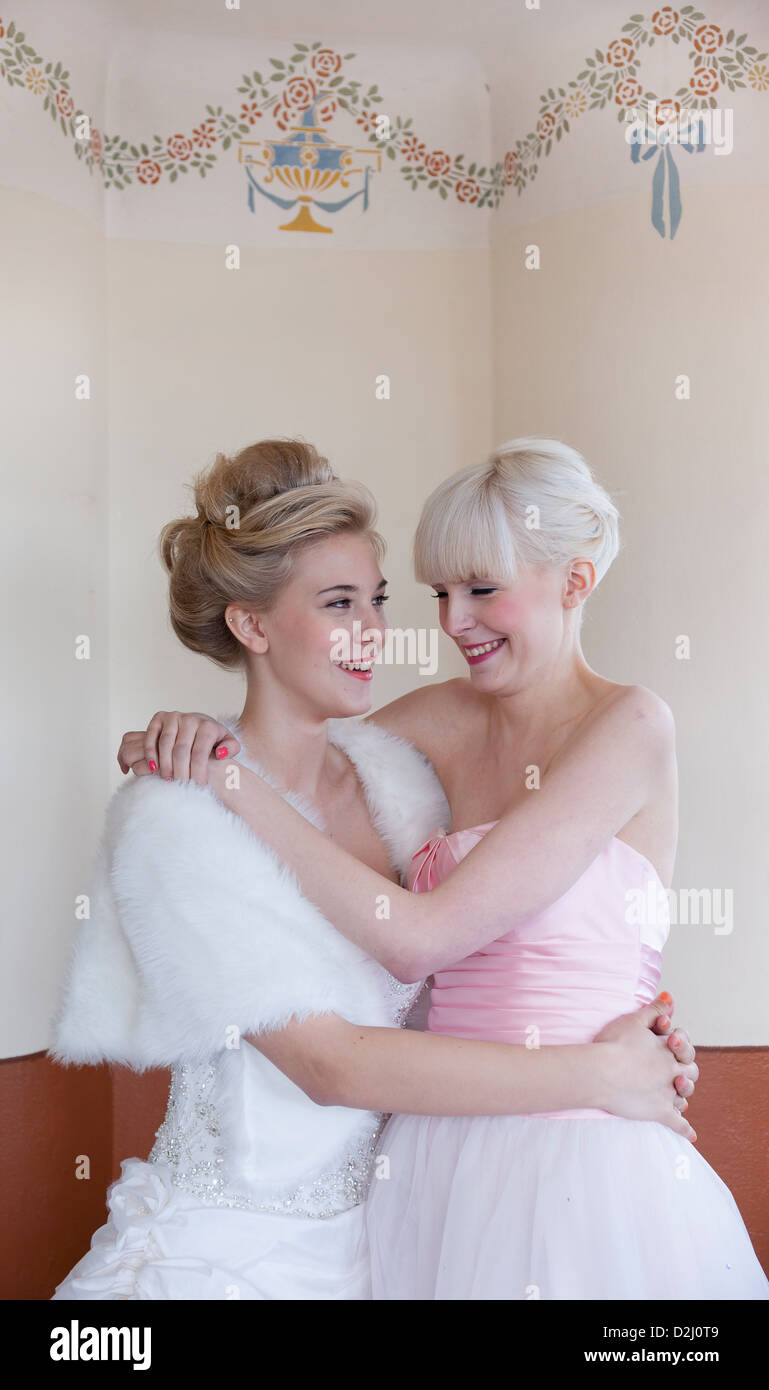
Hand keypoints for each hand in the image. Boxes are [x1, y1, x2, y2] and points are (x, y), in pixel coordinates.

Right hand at [117, 712, 239, 785]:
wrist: (200, 723)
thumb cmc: (214, 739)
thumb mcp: (229, 742)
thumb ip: (232, 748)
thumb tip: (220, 754)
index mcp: (207, 726)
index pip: (200, 753)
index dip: (198, 772)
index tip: (198, 786)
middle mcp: (190, 718)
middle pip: (181, 750)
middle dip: (180, 771)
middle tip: (181, 786)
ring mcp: (173, 717)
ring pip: (165, 744)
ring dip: (165, 764)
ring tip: (168, 779)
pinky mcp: (159, 718)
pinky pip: (151, 736)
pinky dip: (150, 752)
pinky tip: (153, 767)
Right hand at [595, 992, 698, 1140]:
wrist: (600, 1072)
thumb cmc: (614, 1044)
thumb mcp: (634, 1020)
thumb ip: (654, 1011)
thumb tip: (670, 998)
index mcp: (668, 1050)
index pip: (685, 1048)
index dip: (680, 1046)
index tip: (671, 1043)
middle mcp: (672, 1072)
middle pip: (690, 1073)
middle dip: (685, 1073)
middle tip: (675, 1074)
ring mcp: (667, 1093)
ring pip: (683, 1097)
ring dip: (683, 1097)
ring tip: (680, 1100)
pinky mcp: (659, 1112)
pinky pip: (677, 1123)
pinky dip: (685, 1129)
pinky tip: (691, 1135)